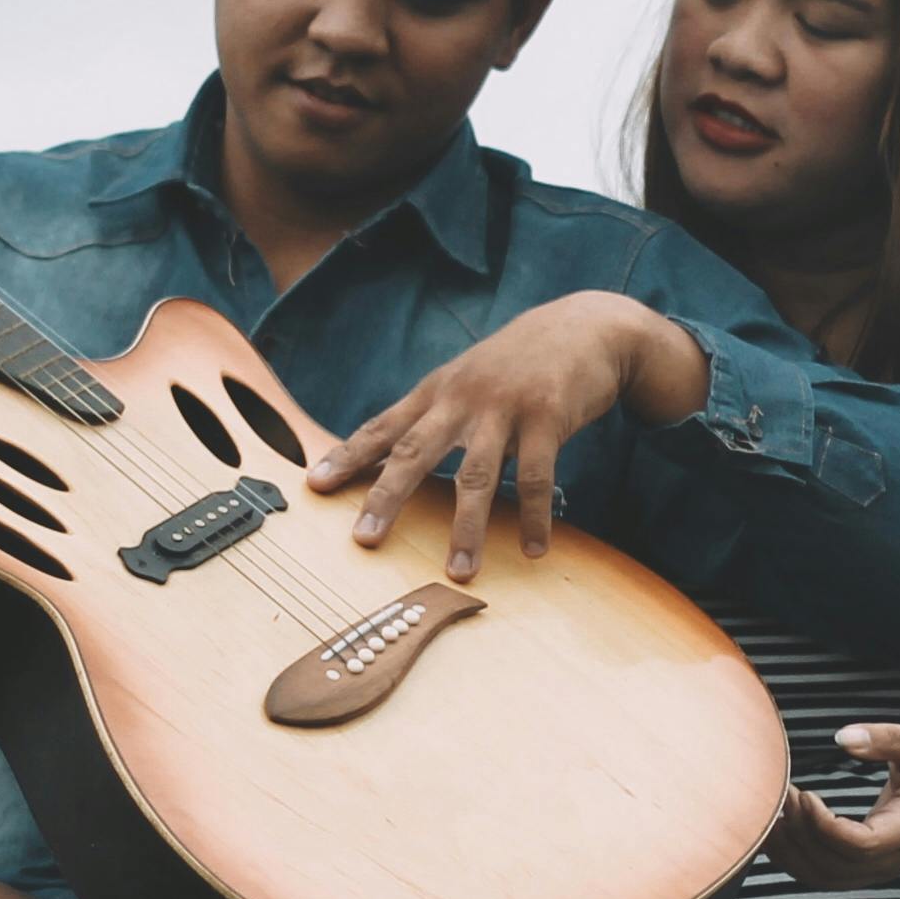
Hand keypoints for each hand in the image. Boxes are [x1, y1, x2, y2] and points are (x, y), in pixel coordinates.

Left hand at [313, 294, 699, 580]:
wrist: (584, 325)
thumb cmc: (519, 362)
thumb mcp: (468, 378)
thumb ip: (436, 414)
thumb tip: (395, 460)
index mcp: (438, 391)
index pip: (384, 427)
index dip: (348, 455)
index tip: (315, 485)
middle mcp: (463, 398)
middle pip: (416, 452)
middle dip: (387, 497)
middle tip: (365, 538)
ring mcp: (505, 406)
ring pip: (477, 476)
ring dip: (468, 529)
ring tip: (459, 572)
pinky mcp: (548, 416)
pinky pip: (537, 477)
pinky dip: (534, 517)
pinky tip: (533, 548)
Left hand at [762, 722, 899, 887]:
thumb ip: (888, 739)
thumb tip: (845, 737)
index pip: (858, 846)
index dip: (823, 826)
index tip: (803, 793)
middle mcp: (893, 859)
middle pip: (832, 867)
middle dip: (797, 834)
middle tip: (776, 793)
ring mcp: (879, 867)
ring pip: (821, 876)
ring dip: (789, 850)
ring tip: (769, 810)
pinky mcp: (865, 864)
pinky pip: (822, 872)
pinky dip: (795, 855)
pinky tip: (778, 825)